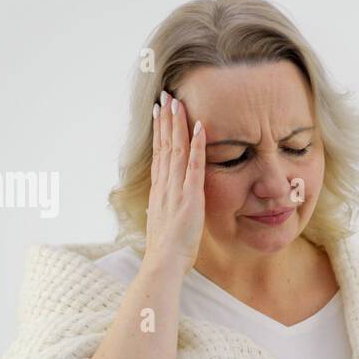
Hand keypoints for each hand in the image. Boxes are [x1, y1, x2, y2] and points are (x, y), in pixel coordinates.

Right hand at [143, 89, 205, 274]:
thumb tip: (161, 209)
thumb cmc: (167, 251)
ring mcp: (176, 189)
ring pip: (176, 149)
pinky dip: (197, 145)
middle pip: (165, 145)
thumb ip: (165, 211)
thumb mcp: (165, 225)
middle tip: (166, 96)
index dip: (160, 132)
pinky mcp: (190, 196)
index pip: (160, 154)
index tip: (159, 113)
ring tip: (177, 102)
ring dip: (177, 124)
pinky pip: (194, 165)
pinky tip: (199, 127)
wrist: (163, 263)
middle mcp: (165, 185)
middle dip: (166, 119)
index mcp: (160, 190)